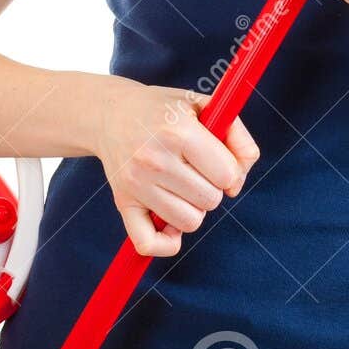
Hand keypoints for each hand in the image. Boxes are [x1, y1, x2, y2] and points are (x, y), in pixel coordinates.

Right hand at [92, 80, 259, 256]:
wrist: (111, 114)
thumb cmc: (164, 112)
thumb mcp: (205, 105)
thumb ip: (238, 136)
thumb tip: (237, 182)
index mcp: (178, 131)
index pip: (227, 174)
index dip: (230, 170)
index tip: (217, 160)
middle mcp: (155, 158)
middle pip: (210, 200)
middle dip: (211, 187)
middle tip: (194, 169)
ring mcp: (136, 183)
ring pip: (189, 222)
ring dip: (192, 208)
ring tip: (180, 186)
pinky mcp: (123, 202)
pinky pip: (148, 243)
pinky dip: (165, 243)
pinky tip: (168, 224)